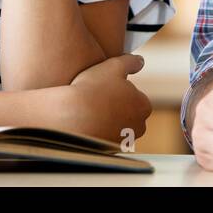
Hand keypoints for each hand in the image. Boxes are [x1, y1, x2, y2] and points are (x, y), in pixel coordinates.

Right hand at [37, 53, 151, 142]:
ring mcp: (123, 141)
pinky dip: (98, 132)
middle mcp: (138, 127)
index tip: (105, 87)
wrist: (69, 118)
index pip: (136, 96)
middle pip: (128, 113)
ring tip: (89, 110)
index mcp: (144, 106)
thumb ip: (130, 62)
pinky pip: (105, 138)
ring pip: (117, 126)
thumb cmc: (91, 90)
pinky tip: (85, 122)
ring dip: (107, 120)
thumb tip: (140, 61)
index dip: (119, 89)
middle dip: (116, 107)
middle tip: (96, 98)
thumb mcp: (112, 66)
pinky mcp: (107, 151)